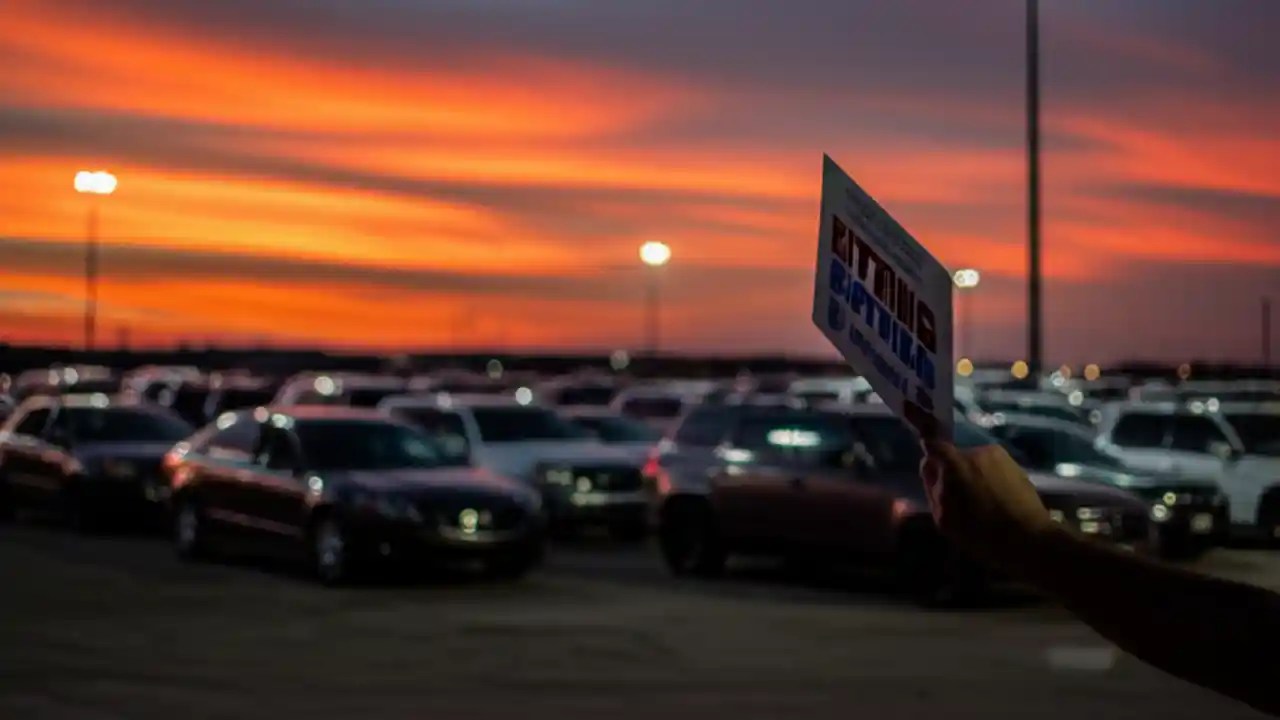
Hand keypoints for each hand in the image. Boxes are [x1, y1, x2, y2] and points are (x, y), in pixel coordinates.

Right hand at [920, 441, 1056, 571]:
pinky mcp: (1015, 466)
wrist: (1030, 540)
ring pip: (974, 463)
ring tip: (980, 503)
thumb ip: (932, 489)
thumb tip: (931, 469)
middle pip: (954, 456)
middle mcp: (977, 452)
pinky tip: (995, 502)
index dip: (925, 438)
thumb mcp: (945, 518)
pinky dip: (988, 480)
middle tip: (957, 497)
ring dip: (971, 476)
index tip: (919, 430)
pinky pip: (991, 468)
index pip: (932, 442)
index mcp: (955, 465)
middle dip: (951, 471)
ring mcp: (999, 457)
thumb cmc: (982, 534)